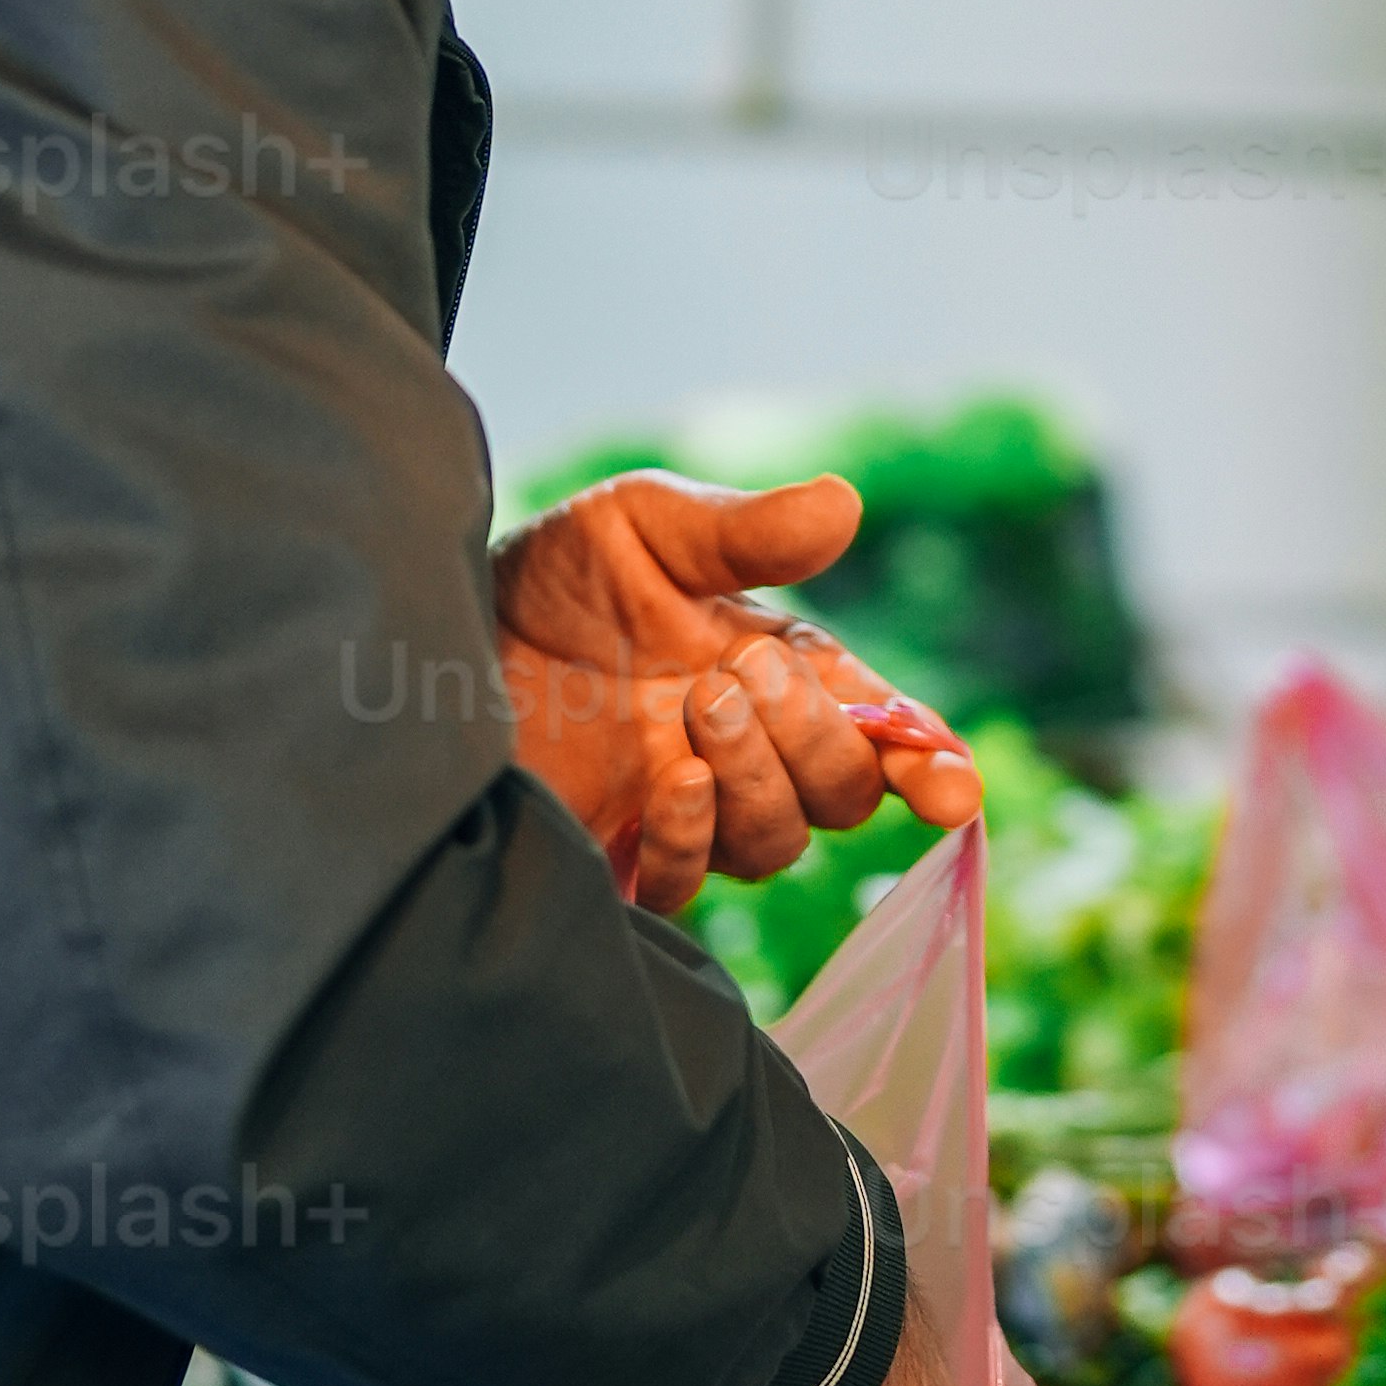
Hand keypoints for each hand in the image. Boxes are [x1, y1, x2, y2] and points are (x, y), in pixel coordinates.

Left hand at [490, 469, 980, 906]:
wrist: (435, 639)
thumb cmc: (551, 578)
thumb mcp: (647, 527)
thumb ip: (746, 530)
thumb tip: (846, 504)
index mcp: (781, 673)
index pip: (885, 734)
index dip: (932, 765)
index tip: (950, 787)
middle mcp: (751, 752)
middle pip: (846, 793)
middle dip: (817, 739)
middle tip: (741, 675)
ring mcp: (693, 815)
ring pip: (781, 841)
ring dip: (757, 775)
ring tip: (694, 708)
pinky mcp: (625, 861)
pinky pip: (692, 881)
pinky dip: (694, 830)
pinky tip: (665, 777)